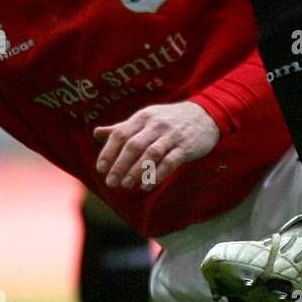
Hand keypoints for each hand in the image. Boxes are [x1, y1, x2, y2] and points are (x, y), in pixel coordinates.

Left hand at [94, 102, 220, 190]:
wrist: (205, 115)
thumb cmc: (168, 120)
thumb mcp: (145, 119)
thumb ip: (122, 128)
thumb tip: (96, 133)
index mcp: (143, 117)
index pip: (121, 134)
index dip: (109, 152)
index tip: (101, 169)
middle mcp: (156, 125)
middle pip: (134, 146)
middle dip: (120, 166)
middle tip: (111, 183)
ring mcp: (172, 136)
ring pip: (151, 154)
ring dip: (136, 171)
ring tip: (126, 186)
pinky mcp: (186, 147)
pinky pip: (170, 162)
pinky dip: (157, 175)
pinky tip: (146, 186)